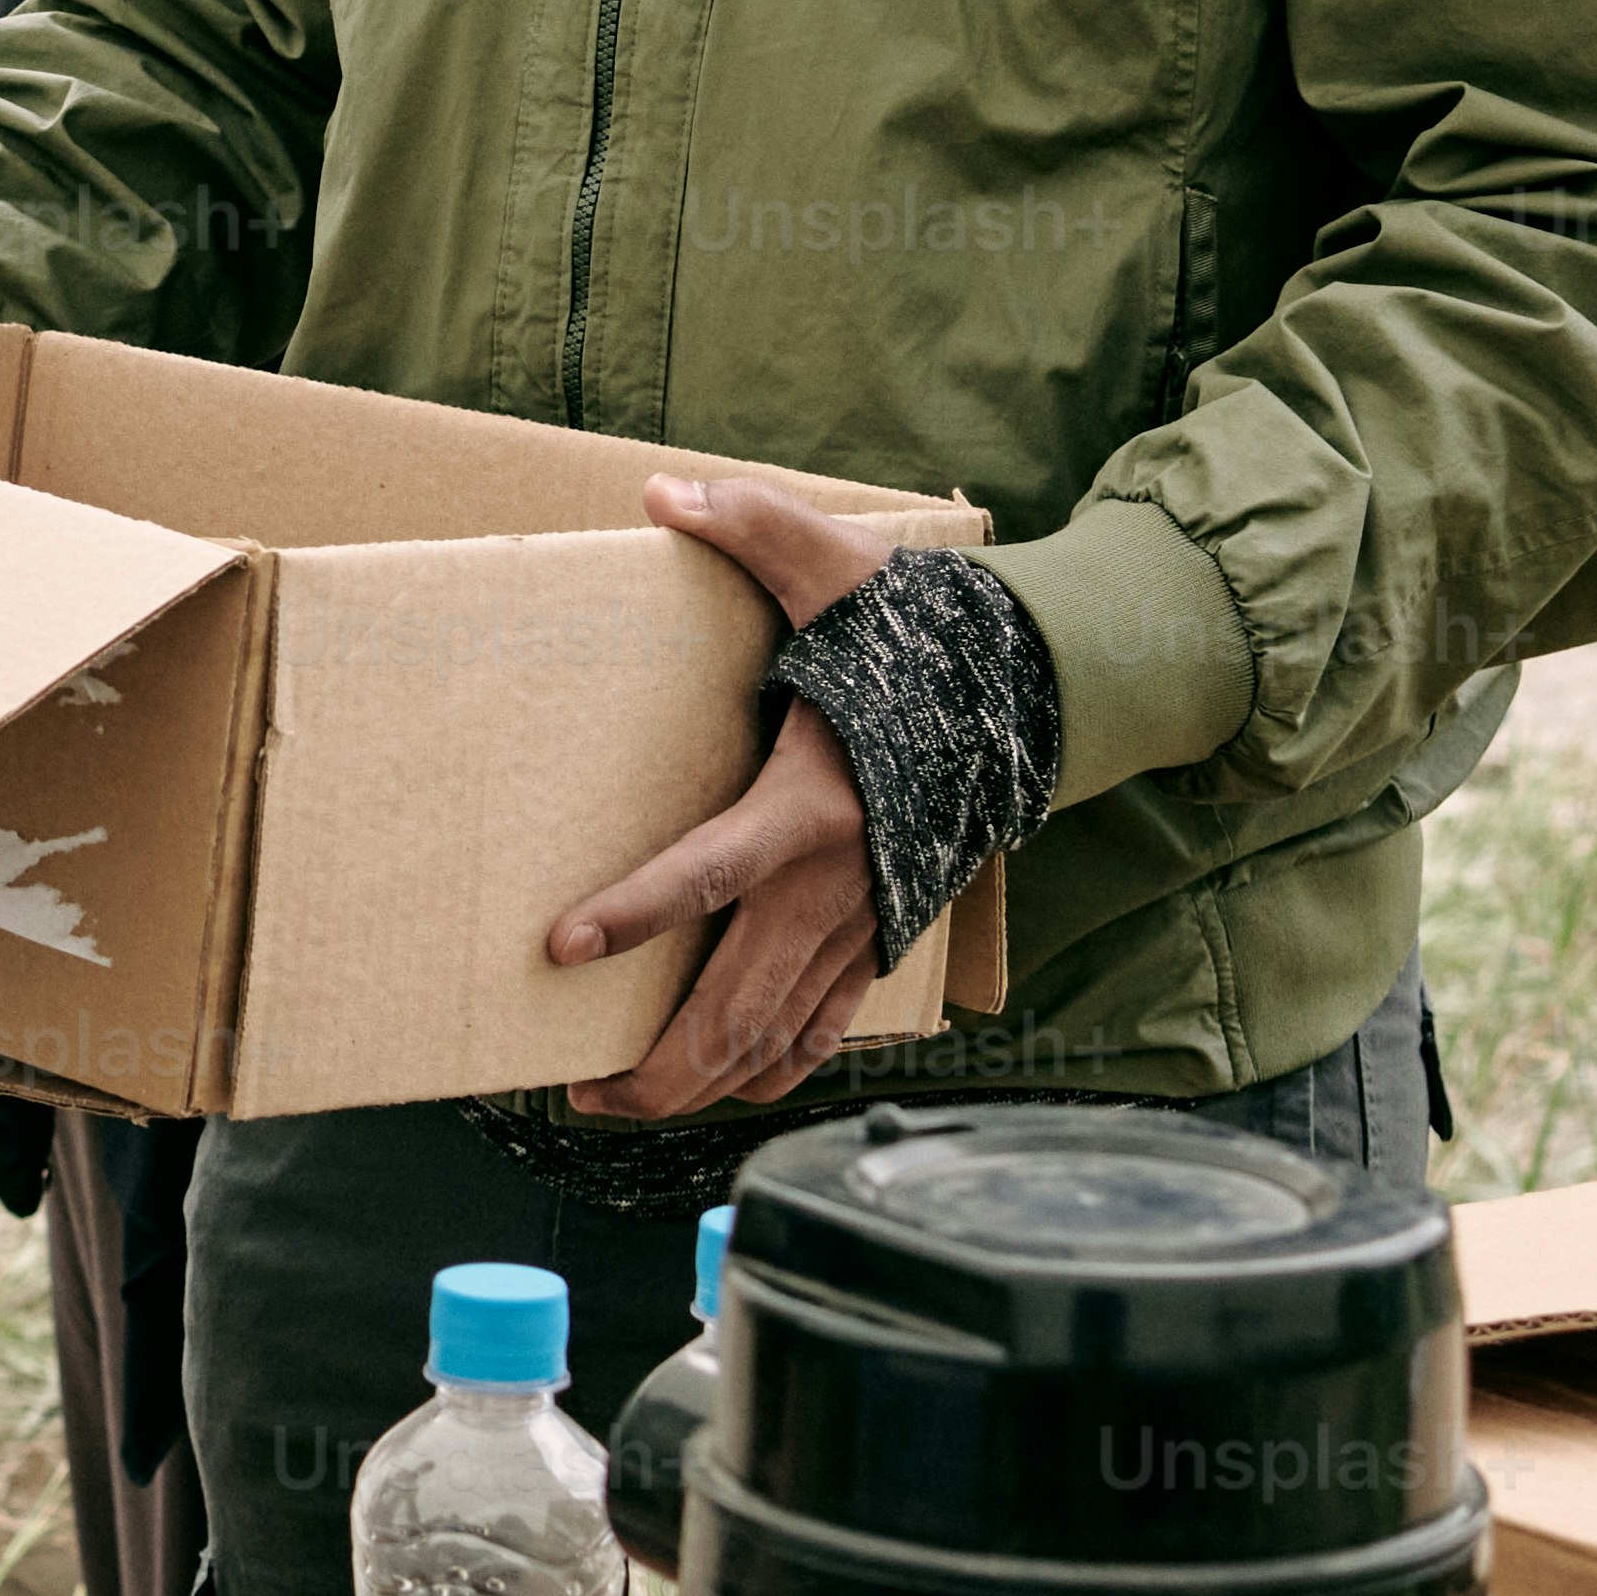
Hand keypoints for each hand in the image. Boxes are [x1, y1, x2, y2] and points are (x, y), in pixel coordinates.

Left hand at [540, 470, 906, 1116]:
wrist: (1034, 694)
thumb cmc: (923, 634)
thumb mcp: (839, 567)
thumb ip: (755, 526)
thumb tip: (665, 492)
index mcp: (811, 805)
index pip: (708, 873)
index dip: (635, 915)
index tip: (562, 946)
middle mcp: (835, 884)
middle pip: (738, 1004)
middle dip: (659, 1066)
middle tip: (580, 1092)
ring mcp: (863, 922)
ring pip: (779, 1036)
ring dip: (702, 1083)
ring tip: (619, 1103)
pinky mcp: (885, 936)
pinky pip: (826, 1028)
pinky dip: (775, 1070)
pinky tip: (724, 1091)